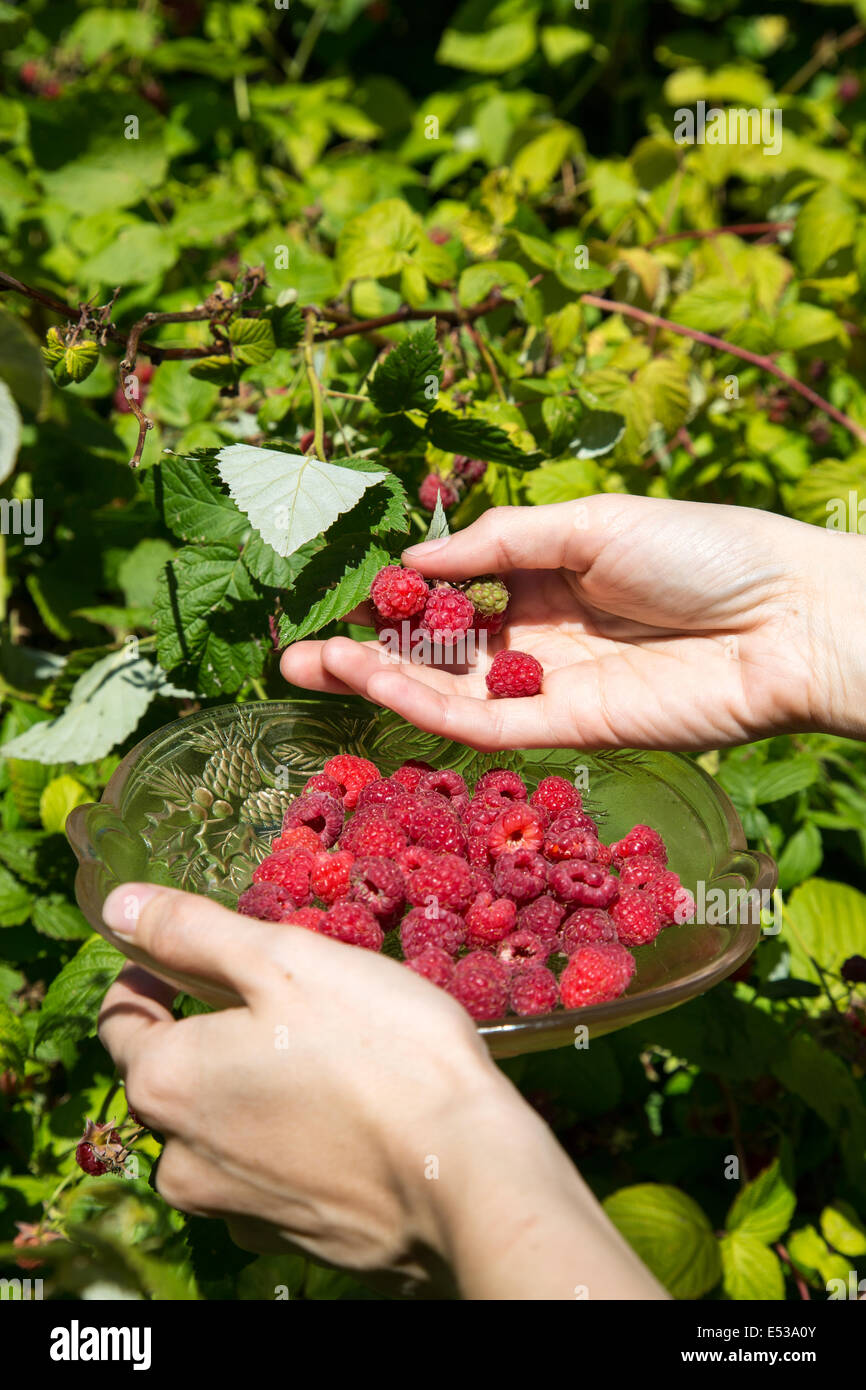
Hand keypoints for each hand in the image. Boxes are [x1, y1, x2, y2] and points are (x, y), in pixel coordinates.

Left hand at [98, 884, 664, 1299]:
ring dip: (250, 1089)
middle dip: (211, 1032)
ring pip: (220, 1129)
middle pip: (172, 1077)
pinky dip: (289, 1141)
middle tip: (284, 998)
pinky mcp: (287, 1239)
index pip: (122, 1019)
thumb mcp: (285, 961)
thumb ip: (192, 932)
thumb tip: (118, 905)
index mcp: (167, 1081)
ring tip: (325, 1056)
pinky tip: (345, 1118)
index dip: (149, 973)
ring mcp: (232, 1209)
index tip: (189, 952)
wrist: (469, 1178)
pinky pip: (268, 1174)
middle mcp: (180, 1157)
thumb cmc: (380, 1052)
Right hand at [282, 495, 865, 751]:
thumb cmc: (702, 551)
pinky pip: (484, 725)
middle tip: (294, 651)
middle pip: (438, 653)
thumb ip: (500, 544)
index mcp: (549, 577)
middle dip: (366, 651)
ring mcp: (550, 689)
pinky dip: (427, 708)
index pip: (454, 595)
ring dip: (378, 682)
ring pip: (448, 694)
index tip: (340, 591)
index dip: (397, 598)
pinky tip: (375, 684)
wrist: (787, 619)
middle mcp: (540, 638)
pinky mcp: (567, 732)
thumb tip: (413, 558)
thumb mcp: (590, 522)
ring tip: (309, 665)